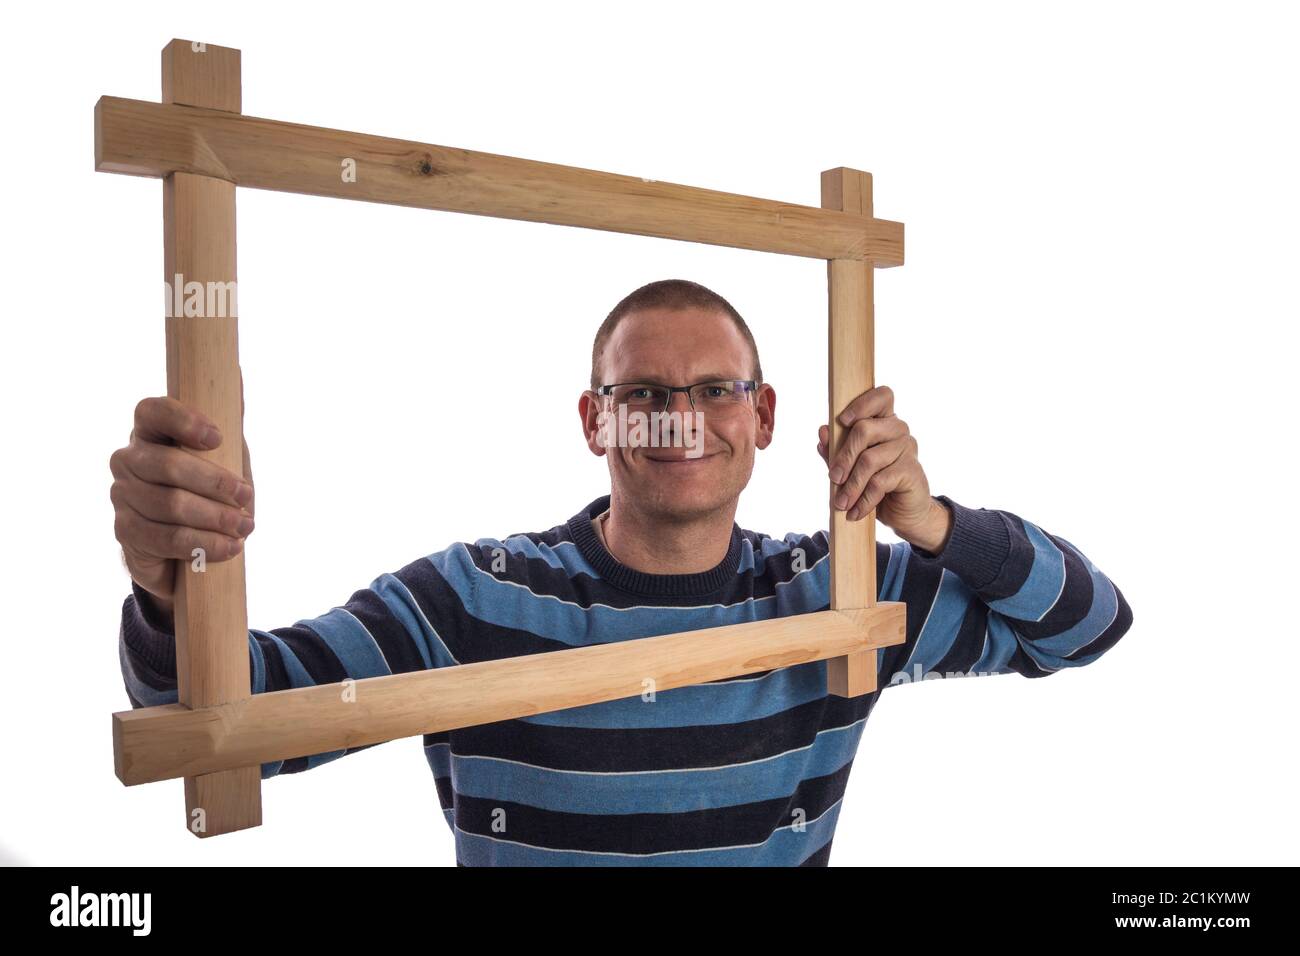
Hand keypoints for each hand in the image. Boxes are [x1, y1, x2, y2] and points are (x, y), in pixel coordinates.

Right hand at [109, 386, 253, 614]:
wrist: (186, 542)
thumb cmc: (207, 488)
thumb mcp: (225, 453)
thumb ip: (228, 417)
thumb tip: (237, 372)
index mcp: (151, 431)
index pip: (152, 411)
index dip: (183, 421)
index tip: (218, 437)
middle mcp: (128, 458)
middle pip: (167, 464)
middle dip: (215, 483)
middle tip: (248, 497)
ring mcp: (122, 495)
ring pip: (170, 504)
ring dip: (215, 518)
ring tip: (245, 527)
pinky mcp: (126, 531)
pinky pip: (166, 537)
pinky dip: (203, 543)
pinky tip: (229, 547)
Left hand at [817, 384, 950, 551]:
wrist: (903, 514)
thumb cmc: (875, 485)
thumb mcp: (850, 468)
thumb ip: (835, 450)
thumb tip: (823, 431)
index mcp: (884, 421)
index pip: (881, 395)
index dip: (862, 403)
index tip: (843, 420)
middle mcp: (899, 429)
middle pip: (865, 428)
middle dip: (843, 456)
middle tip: (833, 478)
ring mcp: (908, 448)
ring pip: (869, 460)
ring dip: (851, 485)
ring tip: (841, 503)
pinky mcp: (911, 470)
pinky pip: (879, 482)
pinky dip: (863, 500)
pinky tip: (855, 511)